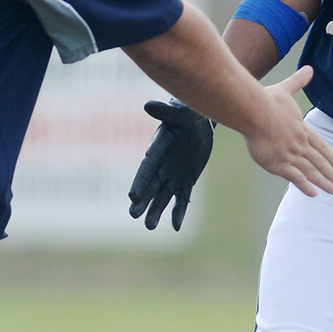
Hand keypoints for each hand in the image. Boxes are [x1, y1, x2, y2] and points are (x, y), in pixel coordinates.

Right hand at [127, 100, 214, 230]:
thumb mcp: (179, 113)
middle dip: (143, 200)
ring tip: (149, 226)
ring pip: (163, 196)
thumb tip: (149, 105)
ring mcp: (173, 175)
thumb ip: (165, 112)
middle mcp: (162, 166)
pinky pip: (182, 198)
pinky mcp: (186, 180)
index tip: (133, 196)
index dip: (140, 181)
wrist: (199, 122)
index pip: (147, 168)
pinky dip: (178, 211)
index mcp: (157, 150)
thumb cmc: (187, 114)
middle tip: (134, 215)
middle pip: (151, 186)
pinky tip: (176, 226)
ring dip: (156, 210)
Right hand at [241, 66, 332, 195]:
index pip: (322, 147)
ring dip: (324, 182)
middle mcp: (300, 144)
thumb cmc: (267, 100)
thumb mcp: (286, 89)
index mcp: (302, 129)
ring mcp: (290, 155)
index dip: (332, 158)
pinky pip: (296, 177)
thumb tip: (309, 69)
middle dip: (332, 174)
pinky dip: (305, 186)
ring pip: (312, 171)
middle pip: (320, 162)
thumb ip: (298, 82)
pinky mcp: (278, 163)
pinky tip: (313, 194)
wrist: (253, 111)